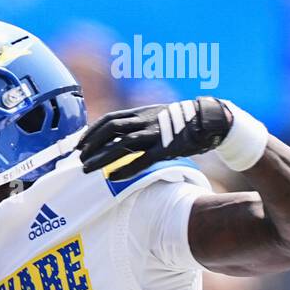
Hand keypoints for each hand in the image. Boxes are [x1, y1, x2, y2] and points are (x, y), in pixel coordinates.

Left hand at [78, 97, 231, 181]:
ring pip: (122, 145)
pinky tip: (112, 177)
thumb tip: (117, 136)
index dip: (91, 132)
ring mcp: (156, 134)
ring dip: (101, 157)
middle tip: (79, 158)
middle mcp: (145, 121)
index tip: (78, 144)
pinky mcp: (167, 148)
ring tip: (87, 169)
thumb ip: (137, 123)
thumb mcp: (155, 115)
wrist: (210, 119)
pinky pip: (142, 160)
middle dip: (91, 144)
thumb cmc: (181, 121)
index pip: (108, 119)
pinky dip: (125, 169)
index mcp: (141, 112)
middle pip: (110, 130)